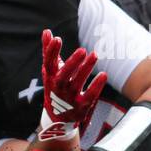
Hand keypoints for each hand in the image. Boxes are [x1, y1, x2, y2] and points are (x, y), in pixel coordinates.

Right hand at [37, 29, 107, 150]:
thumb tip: (47, 31)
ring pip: (77, 83)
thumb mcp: (50, 72)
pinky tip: (104, 74)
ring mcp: (70, 98)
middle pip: (63, 75)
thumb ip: (49, 52)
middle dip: (72, 63)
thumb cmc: (55, 88)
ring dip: (86, 69)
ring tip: (95, 55)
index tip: (57, 38)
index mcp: (50, 77)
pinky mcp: (82, 106)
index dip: (51, 51)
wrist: (58, 119)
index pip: (49, 63)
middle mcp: (58, 88)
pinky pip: (90, 95)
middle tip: (82, 50)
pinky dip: (96, 86)